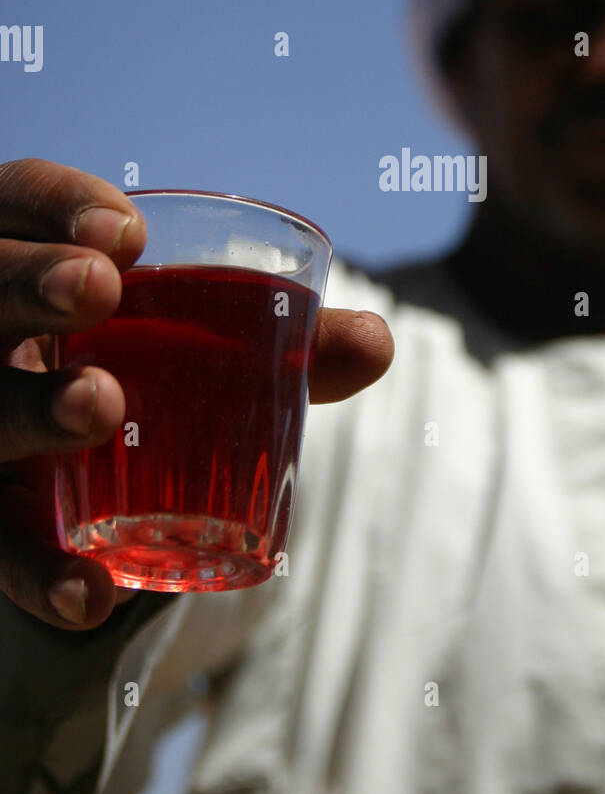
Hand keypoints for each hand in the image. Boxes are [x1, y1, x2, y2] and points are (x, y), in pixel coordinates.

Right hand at [0, 159, 393, 631]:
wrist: (79, 476)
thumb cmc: (151, 373)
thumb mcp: (202, 347)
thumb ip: (283, 345)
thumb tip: (379, 342)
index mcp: (33, 258)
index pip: (18, 199)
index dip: (58, 204)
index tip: (130, 230)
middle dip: (30, 282)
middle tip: (98, 288)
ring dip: (30, 406)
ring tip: (103, 406)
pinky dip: (38, 574)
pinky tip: (93, 594)